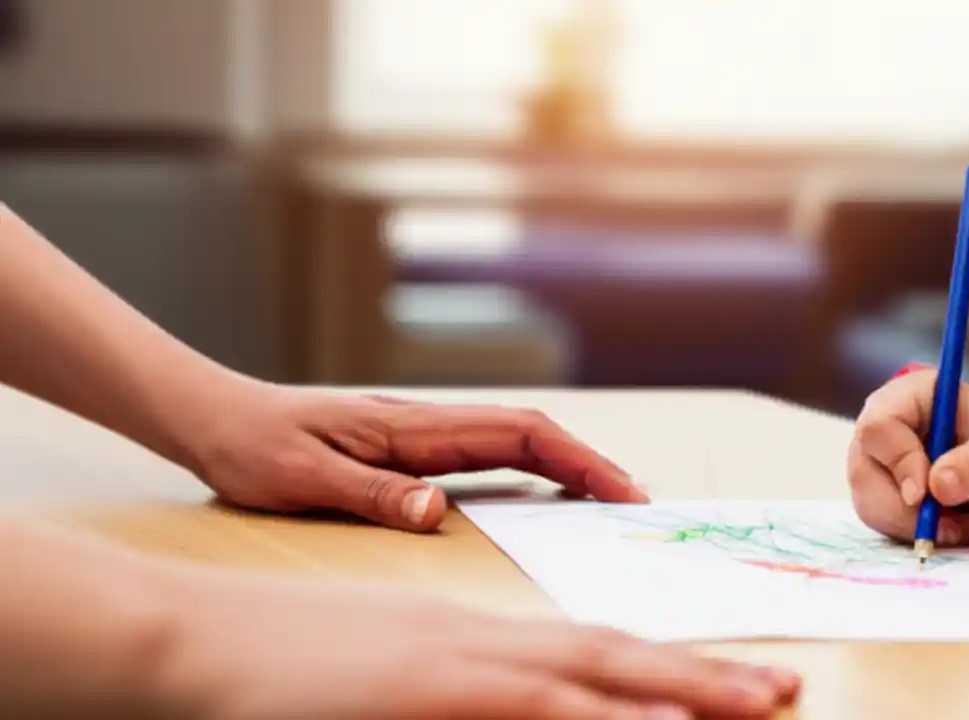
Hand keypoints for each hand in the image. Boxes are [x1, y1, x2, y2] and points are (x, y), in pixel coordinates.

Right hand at [154, 564, 801, 718]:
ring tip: (755, 704)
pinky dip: (588, 716)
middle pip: (610, 657)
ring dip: (671, 692)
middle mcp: (480, 644)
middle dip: (703, 678)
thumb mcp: (397, 678)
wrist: (197, 640)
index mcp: (479, 641)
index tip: (738, 687)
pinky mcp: (419, 692)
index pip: (592, 653)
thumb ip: (466, 694)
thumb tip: (536, 709)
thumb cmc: (292, 668)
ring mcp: (451, 665)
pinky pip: (523, 708)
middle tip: (782, 691)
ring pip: (584, 679)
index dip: (671, 670)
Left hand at [185, 381, 645, 531]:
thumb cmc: (254, 447)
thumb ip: (372, 493)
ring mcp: (423, 432)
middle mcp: (427, 423)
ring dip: (566, 463)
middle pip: (531, 432)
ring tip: (606, 499)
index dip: (577, 460)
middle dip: (589, 461)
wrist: (218, 419)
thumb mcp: (302, 480)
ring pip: (515, 439)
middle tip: (635, 501)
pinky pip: (488, 454)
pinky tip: (543, 493)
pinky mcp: (413, 448)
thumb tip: (437, 511)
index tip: (620, 490)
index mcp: (412, 427)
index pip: (517, 434)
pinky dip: (531, 468)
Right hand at [847, 370, 968, 545]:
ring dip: (917, 527)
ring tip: (967, 528)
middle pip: (864, 470)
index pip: (879, 426)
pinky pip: (882, 522)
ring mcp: (879, 460)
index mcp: (913, 395)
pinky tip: (955, 529)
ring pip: (869, 502)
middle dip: (907, 510)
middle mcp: (887, 423)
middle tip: (954, 528)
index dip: (898, 463)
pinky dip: (917, 535)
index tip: (924, 496)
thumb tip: (936, 486)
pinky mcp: (882, 492)